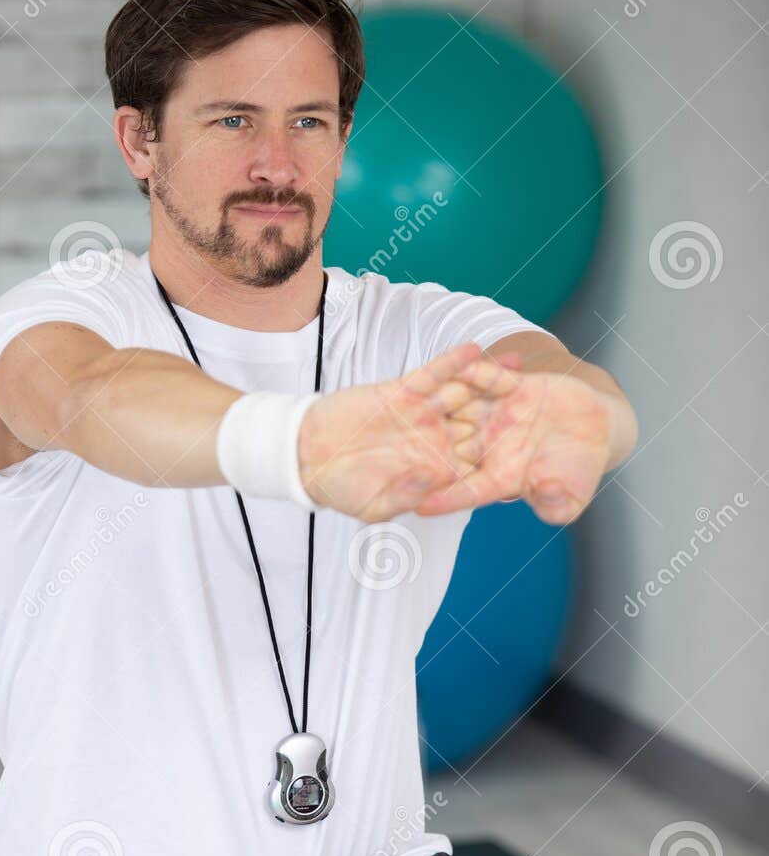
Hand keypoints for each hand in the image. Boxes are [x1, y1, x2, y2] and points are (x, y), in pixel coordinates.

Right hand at [298, 343, 527, 522]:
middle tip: (547, 402)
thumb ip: (405, 494)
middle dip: (510, 414)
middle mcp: (433, 440)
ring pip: (462, 395)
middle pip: (479, 424)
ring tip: (522, 366)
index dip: (505, 458)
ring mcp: (419, 415)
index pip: (475, 464)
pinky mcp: (402, 393)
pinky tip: (475, 349)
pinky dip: (451, 363)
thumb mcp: (372, 505)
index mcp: (433, 470)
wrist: (307, 455)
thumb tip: (433, 476)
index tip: (538, 453)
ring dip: (489, 380)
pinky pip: (432, 375)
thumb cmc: (340, 489)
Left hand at [413, 363, 631, 525]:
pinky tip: (459, 361)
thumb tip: (545, 496)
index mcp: (498, 477)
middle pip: (451, 448)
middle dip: (424, 449)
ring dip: (442, 403)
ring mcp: (498, 415)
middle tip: (394, 452)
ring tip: (415, 398)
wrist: (599, 430)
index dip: (444, 498)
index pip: (465, 490)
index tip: (419, 506)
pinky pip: (489, 378)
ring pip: (462, 408)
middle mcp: (490, 446)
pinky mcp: (512, 388)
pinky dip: (476, 369)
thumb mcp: (571, 498)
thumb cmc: (580, 471)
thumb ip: (555, 505)